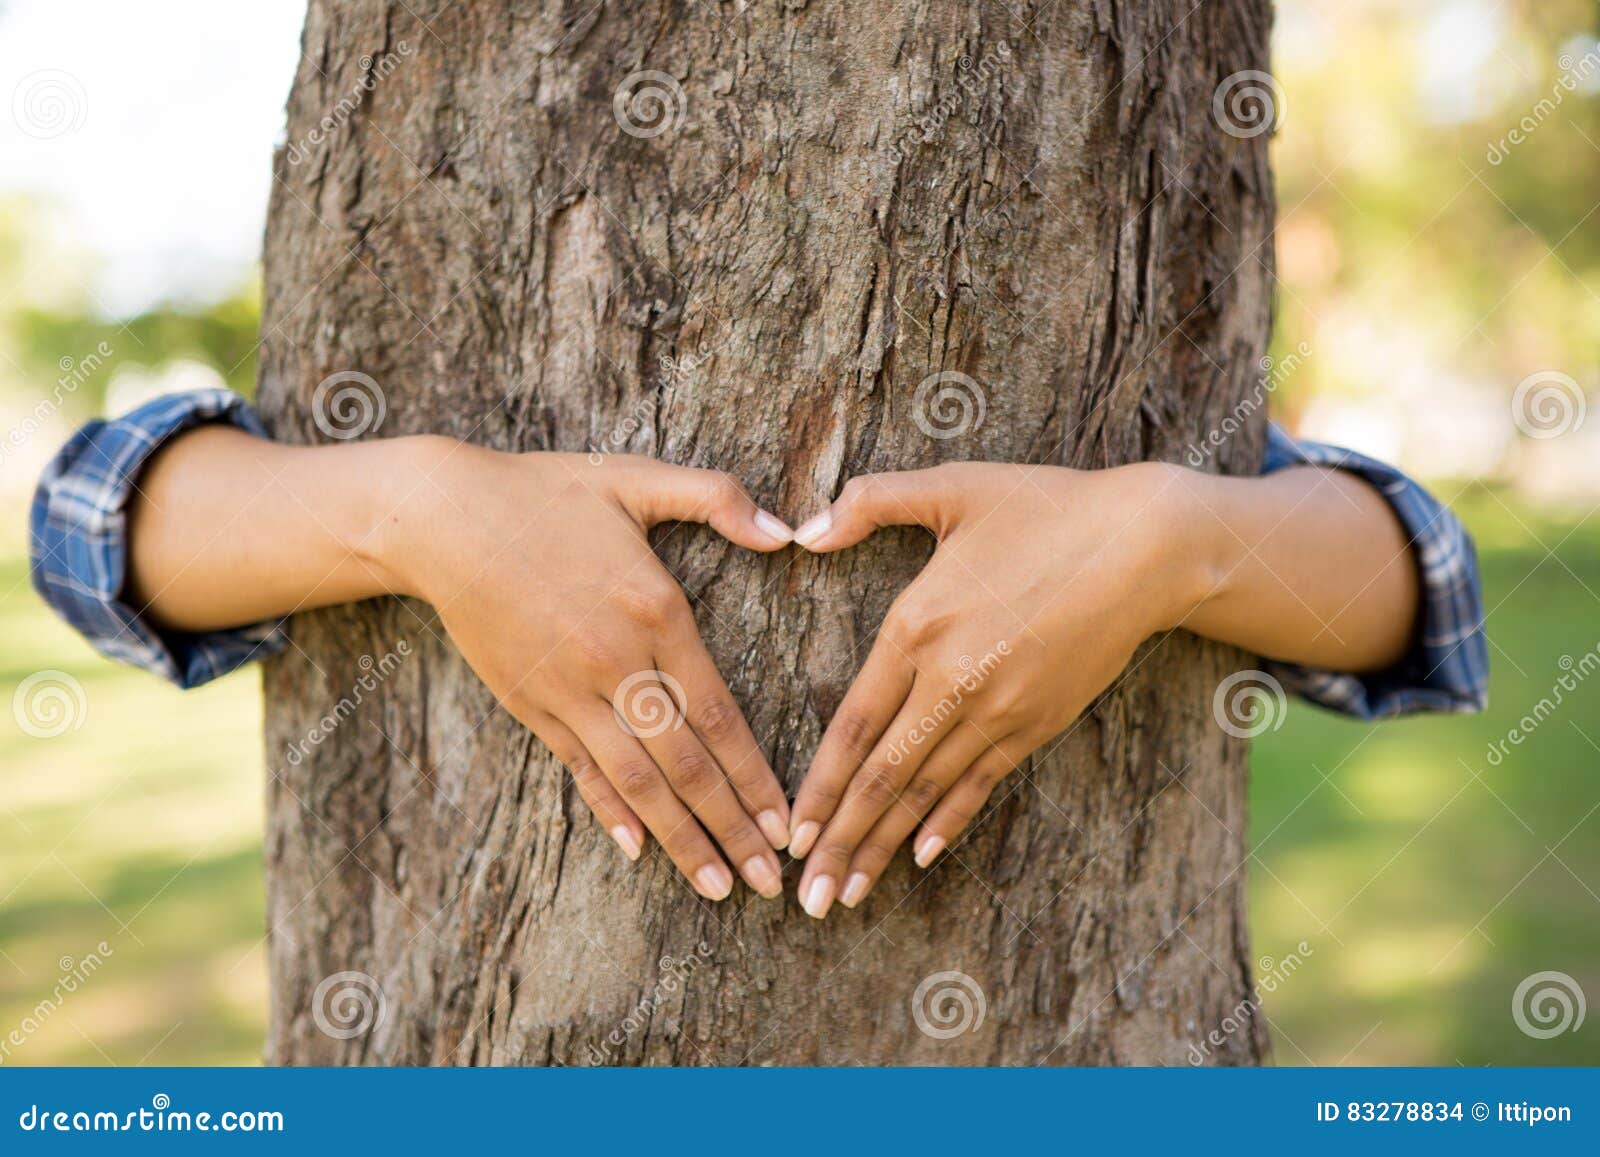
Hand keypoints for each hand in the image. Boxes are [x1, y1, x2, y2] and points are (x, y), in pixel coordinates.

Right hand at [376, 442, 796, 901]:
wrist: (441, 517)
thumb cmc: (545, 492)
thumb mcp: (635, 479)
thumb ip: (716, 498)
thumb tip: (785, 531)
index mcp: (657, 612)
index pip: (719, 714)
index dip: (755, 776)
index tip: (787, 823)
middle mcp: (617, 662)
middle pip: (686, 765)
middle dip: (732, 828)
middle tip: (770, 883)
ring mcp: (570, 690)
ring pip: (636, 782)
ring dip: (681, 839)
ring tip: (718, 885)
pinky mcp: (531, 703)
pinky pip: (579, 769)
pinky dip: (611, 812)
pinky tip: (639, 849)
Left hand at [785, 461, 1199, 915]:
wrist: (1147, 545)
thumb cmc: (1045, 507)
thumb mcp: (952, 487)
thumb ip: (869, 504)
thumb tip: (802, 529)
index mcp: (917, 626)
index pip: (854, 726)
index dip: (820, 787)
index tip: (791, 834)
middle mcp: (952, 681)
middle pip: (883, 777)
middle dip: (841, 842)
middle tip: (808, 898)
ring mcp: (999, 709)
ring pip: (928, 792)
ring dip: (885, 848)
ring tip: (849, 896)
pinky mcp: (1038, 722)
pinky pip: (981, 783)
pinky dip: (948, 822)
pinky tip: (922, 856)